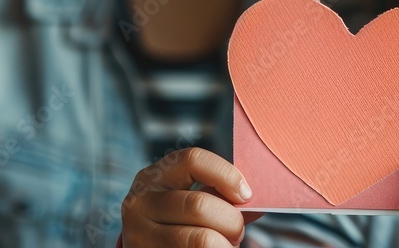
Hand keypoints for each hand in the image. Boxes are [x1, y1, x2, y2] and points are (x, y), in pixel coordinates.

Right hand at [120, 147, 262, 246]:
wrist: (147, 246)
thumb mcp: (190, 199)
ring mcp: (139, 233)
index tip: (246, 194)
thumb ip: (220, 196)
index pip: (193, 160)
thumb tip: (259, 203)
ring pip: (198, 239)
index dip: (226, 175)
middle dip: (231, 221)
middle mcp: (141, 202)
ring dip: (223, 245)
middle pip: (199, 205)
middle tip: (238, 232)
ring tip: (227, 245)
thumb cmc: (177, 220)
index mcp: (156, 176)